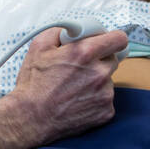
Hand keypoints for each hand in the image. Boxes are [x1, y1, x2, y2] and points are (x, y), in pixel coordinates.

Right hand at [7, 26, 126, 145]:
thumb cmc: (33, 84)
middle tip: (81, 67)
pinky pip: (105, 100)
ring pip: (108, 81)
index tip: (105, 43)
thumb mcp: (38, 47)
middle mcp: (99, 73)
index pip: (118, 39)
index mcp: (85, 53)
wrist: (31, 118)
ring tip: (73, 88)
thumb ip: (60, 31)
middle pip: (114, 59)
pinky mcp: (106, 112)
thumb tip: (73, 30)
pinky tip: (77, 102)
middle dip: (100, 60)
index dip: (112, 39)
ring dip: (96, 81)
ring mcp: (105, 94)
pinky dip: (94, 100)